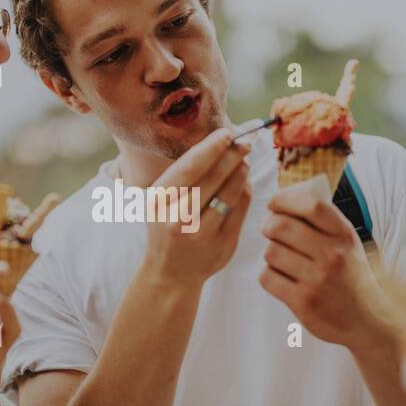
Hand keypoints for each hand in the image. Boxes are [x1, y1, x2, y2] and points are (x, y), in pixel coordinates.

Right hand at [140, 127, 251, 287]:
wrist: (169, 273)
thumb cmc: (166, 227)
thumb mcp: (161, 201)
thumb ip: (183, 175)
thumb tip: (218, 142)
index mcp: (159, 201)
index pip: (190, 166)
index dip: (211, 147)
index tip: (227, 132)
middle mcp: (178, 217)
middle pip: (213, 177)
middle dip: (232, 155)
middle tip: (244, 142)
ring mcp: (201, 233)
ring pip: (231, 192)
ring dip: (241, 171)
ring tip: (243, 161)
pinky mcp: (222, 245)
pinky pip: (241, 209)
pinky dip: (245, 191)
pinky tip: (243, 183)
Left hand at [258, 187, 403, 347]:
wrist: (367, 320)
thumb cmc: (351, 277)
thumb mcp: (348, 245)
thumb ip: (324, 224)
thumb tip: (286, 202)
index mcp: (344, 236)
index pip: (313, 206)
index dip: (286, 199)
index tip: (274, 203)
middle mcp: (332, 255)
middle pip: (282, 226)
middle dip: (268, 225)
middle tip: (269, 230)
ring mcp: (317, 279)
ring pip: (271, 252)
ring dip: (270, 253)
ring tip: (280, 259)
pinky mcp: (303, 301)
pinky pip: (267, 277)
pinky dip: (268, 275)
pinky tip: (280, 277)